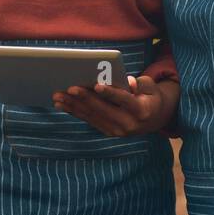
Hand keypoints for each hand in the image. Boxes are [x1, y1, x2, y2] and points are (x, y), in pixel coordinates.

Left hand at [52, 75, 176, 136]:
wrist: (155, 118)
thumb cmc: (150, 95)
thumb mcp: (151, 87)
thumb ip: (140, 84)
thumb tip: (129, 82)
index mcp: (142, 110)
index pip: (124, 100)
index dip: (111, 93)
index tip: (97, 86)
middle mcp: (129, 124)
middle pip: (103, 109)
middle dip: (85, 98)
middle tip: (69, 88)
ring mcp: (117, 131)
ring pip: (92, 116)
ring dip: (73, 106)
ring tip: (58, 96)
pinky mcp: (108, 132)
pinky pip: (89, 121)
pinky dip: (75, 112)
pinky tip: (62, 105)